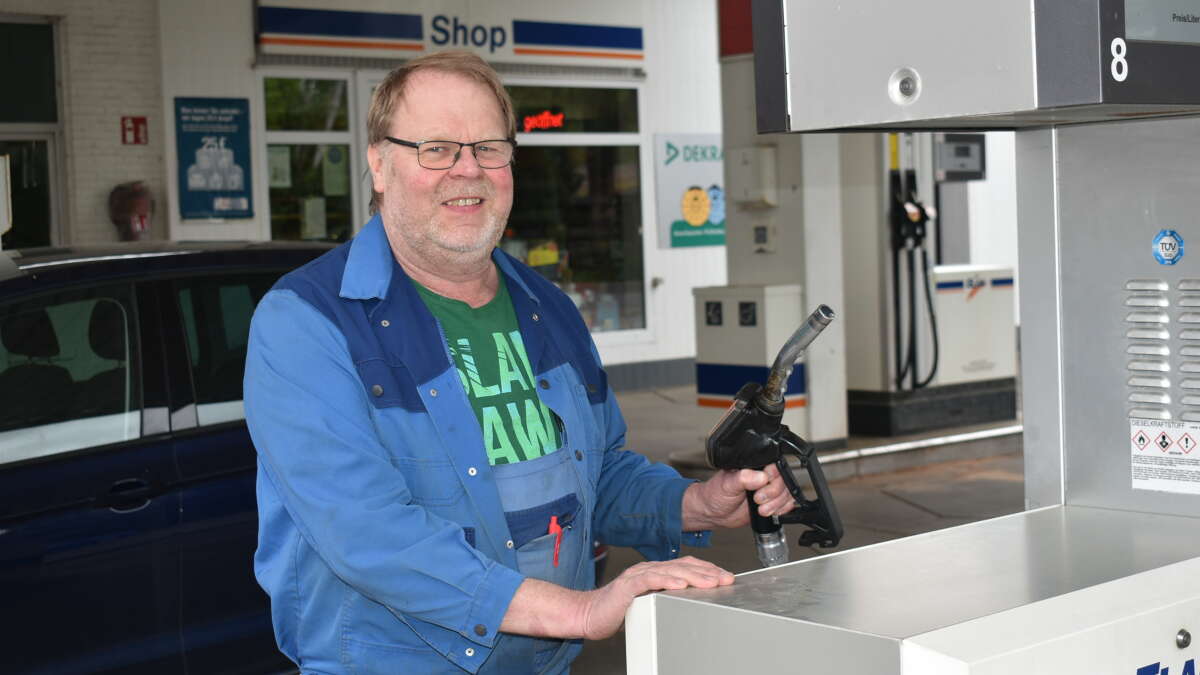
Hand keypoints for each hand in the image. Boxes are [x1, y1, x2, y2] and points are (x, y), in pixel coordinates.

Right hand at [575, 557, 733, 639]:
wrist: (588, 614)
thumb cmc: (617, 610)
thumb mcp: (648, 601)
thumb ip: (664, 595)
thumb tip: (690, 597)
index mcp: (654, 571)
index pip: (686, 565)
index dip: (707, 569)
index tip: (726, 576)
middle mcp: (648, 569)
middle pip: (683, 566)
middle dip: (707, 572)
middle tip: (726, 579)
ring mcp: (637, 575)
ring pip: (670, 571)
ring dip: (693, 576)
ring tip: (711, 582)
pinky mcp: (627, 585)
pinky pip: (650, 580)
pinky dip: (667, 581)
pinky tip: (681, 585)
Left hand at [681, 463, 795, 530]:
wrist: (713, 513)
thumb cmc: (715, 494)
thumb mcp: (727, 484)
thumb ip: (743, 478)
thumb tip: (760, 476)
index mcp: (754, 466)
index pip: (775, 467)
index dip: (772, 480)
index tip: (759, 489)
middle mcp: (763, 475)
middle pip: (784, 482)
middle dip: (774, 495)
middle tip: (757, 500)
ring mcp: (769, 489)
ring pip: (787, 494)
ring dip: (777, 505)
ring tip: (761, 509)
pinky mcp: (772, 503)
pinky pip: (787, 504)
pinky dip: (781, 510)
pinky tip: (769, 512)